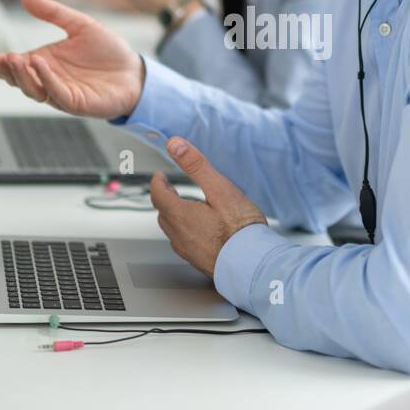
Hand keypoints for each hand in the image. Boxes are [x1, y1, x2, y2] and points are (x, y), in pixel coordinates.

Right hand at [0, 0, 144, 118]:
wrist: (135, 70)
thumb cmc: (108, 51)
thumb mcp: (79, 25)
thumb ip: (53, 13)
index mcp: (44, 62)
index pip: (14, 66)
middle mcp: (49, 79)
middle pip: (18, 80)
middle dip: (4, 70)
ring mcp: (61, 93)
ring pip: (33, 90)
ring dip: (21, 76)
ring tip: (14, 59)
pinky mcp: (77, 102)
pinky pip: (57, 94)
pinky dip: (46, 80)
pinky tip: (41, 65)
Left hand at [149, 137, 266, 276]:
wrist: (252, 264)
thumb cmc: (239, 228)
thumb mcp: (219, 188)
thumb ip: (195, 165)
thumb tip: (175, 145)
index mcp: (180, 215)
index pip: (158, 195)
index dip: (157, 182)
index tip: (159, 176)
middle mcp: (179, 235)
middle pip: (163, 213)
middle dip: (164, 198)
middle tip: (169, 189)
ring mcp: (188, 251)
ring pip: (172, 230)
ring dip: (173, 216)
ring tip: (183, 207)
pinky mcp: (199, 261)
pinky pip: (185, 243)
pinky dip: (185, 231)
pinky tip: (200, 230)